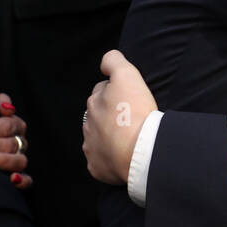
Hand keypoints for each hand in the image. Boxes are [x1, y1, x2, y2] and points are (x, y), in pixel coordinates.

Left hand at [0, 93, 31, 188]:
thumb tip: (7, 109)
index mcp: (15, 125)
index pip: (8, 125)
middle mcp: (20, 142)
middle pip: (11, 143)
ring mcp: (19, 159)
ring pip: (20, 161)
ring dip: (3, 160)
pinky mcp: (19, 177)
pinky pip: (28, 180)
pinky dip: (22, 180)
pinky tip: (12, 179)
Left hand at [82, 50, 157, 185]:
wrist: (138, 151)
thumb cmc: (135, 112)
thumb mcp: (127, 75)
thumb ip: (113, 61)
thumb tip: (106, 60)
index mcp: (95, 102)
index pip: (102, 90)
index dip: (115, 90)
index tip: (128, 96)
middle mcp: (88, 123)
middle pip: (98, 114)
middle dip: (109, 113)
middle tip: (130, 117)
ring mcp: (91, 146)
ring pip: (98, 137)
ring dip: (109, 135)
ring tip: (128, 137)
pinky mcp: (97, 166)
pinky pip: (101, 161)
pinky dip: (109, 158)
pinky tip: (123, 156)